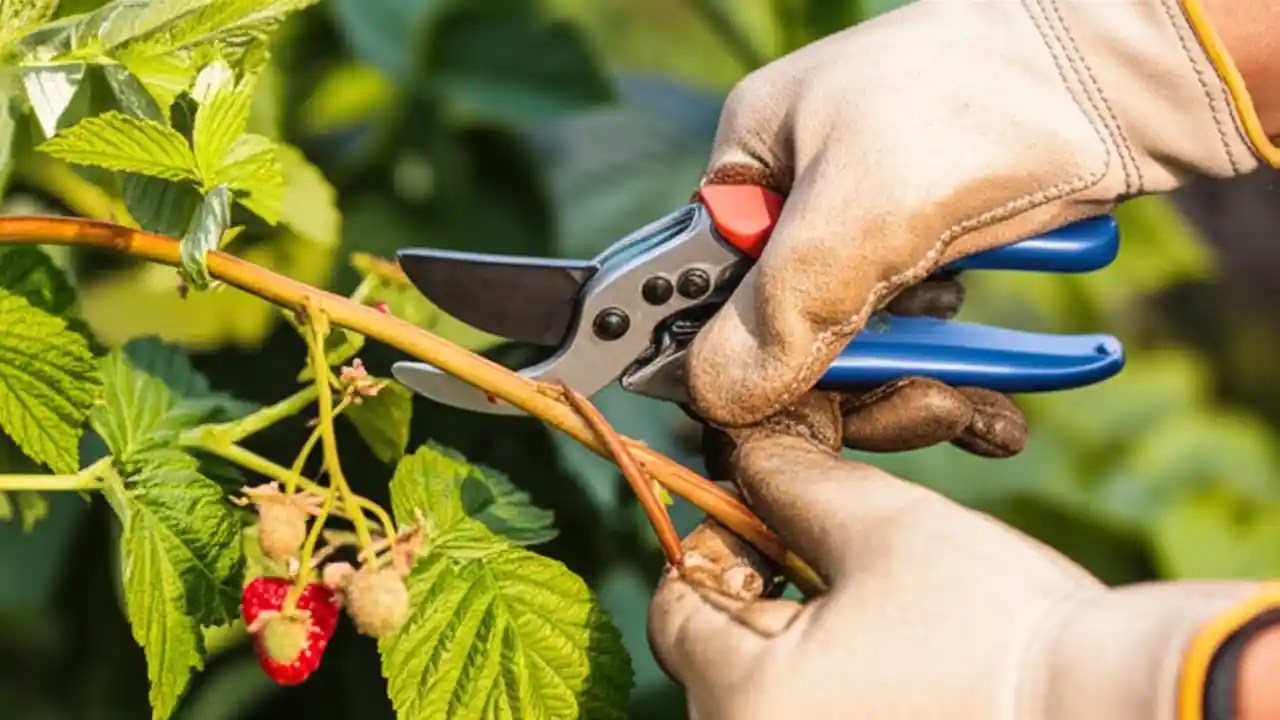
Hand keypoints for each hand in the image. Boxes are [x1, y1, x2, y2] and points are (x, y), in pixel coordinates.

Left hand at [650, 394, 1271, 719]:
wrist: (1117, 707)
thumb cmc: (1000, 629)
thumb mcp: (881, 526)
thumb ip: (791, 483)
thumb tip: (749, 457)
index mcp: (743, 697)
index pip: (677, 600)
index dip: (719, 538)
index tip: (767, 513)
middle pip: (716, 648)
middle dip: (764, 585)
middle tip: (831, 553)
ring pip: (765, 686)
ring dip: (802, 633)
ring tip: (879, 608)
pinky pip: (810, 711)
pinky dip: (834, 679)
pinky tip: (897, 658)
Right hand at [685, 0, 1276, 431]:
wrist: (1120, 79)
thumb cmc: (975, 111)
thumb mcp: (861, 214)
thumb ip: (779, 311)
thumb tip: (709, 398)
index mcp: (755, 160)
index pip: (706, 286)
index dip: (738, 361)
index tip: (791, 416)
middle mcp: (803, 196)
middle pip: (786, 331)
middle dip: (855, 385)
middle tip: (922, 405)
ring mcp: (871, 224)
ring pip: (855, 346)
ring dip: (913, 382)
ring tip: (969, 396)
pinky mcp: (933, 249)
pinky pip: (915, 337)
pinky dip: (953, 375)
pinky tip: (992, 404)